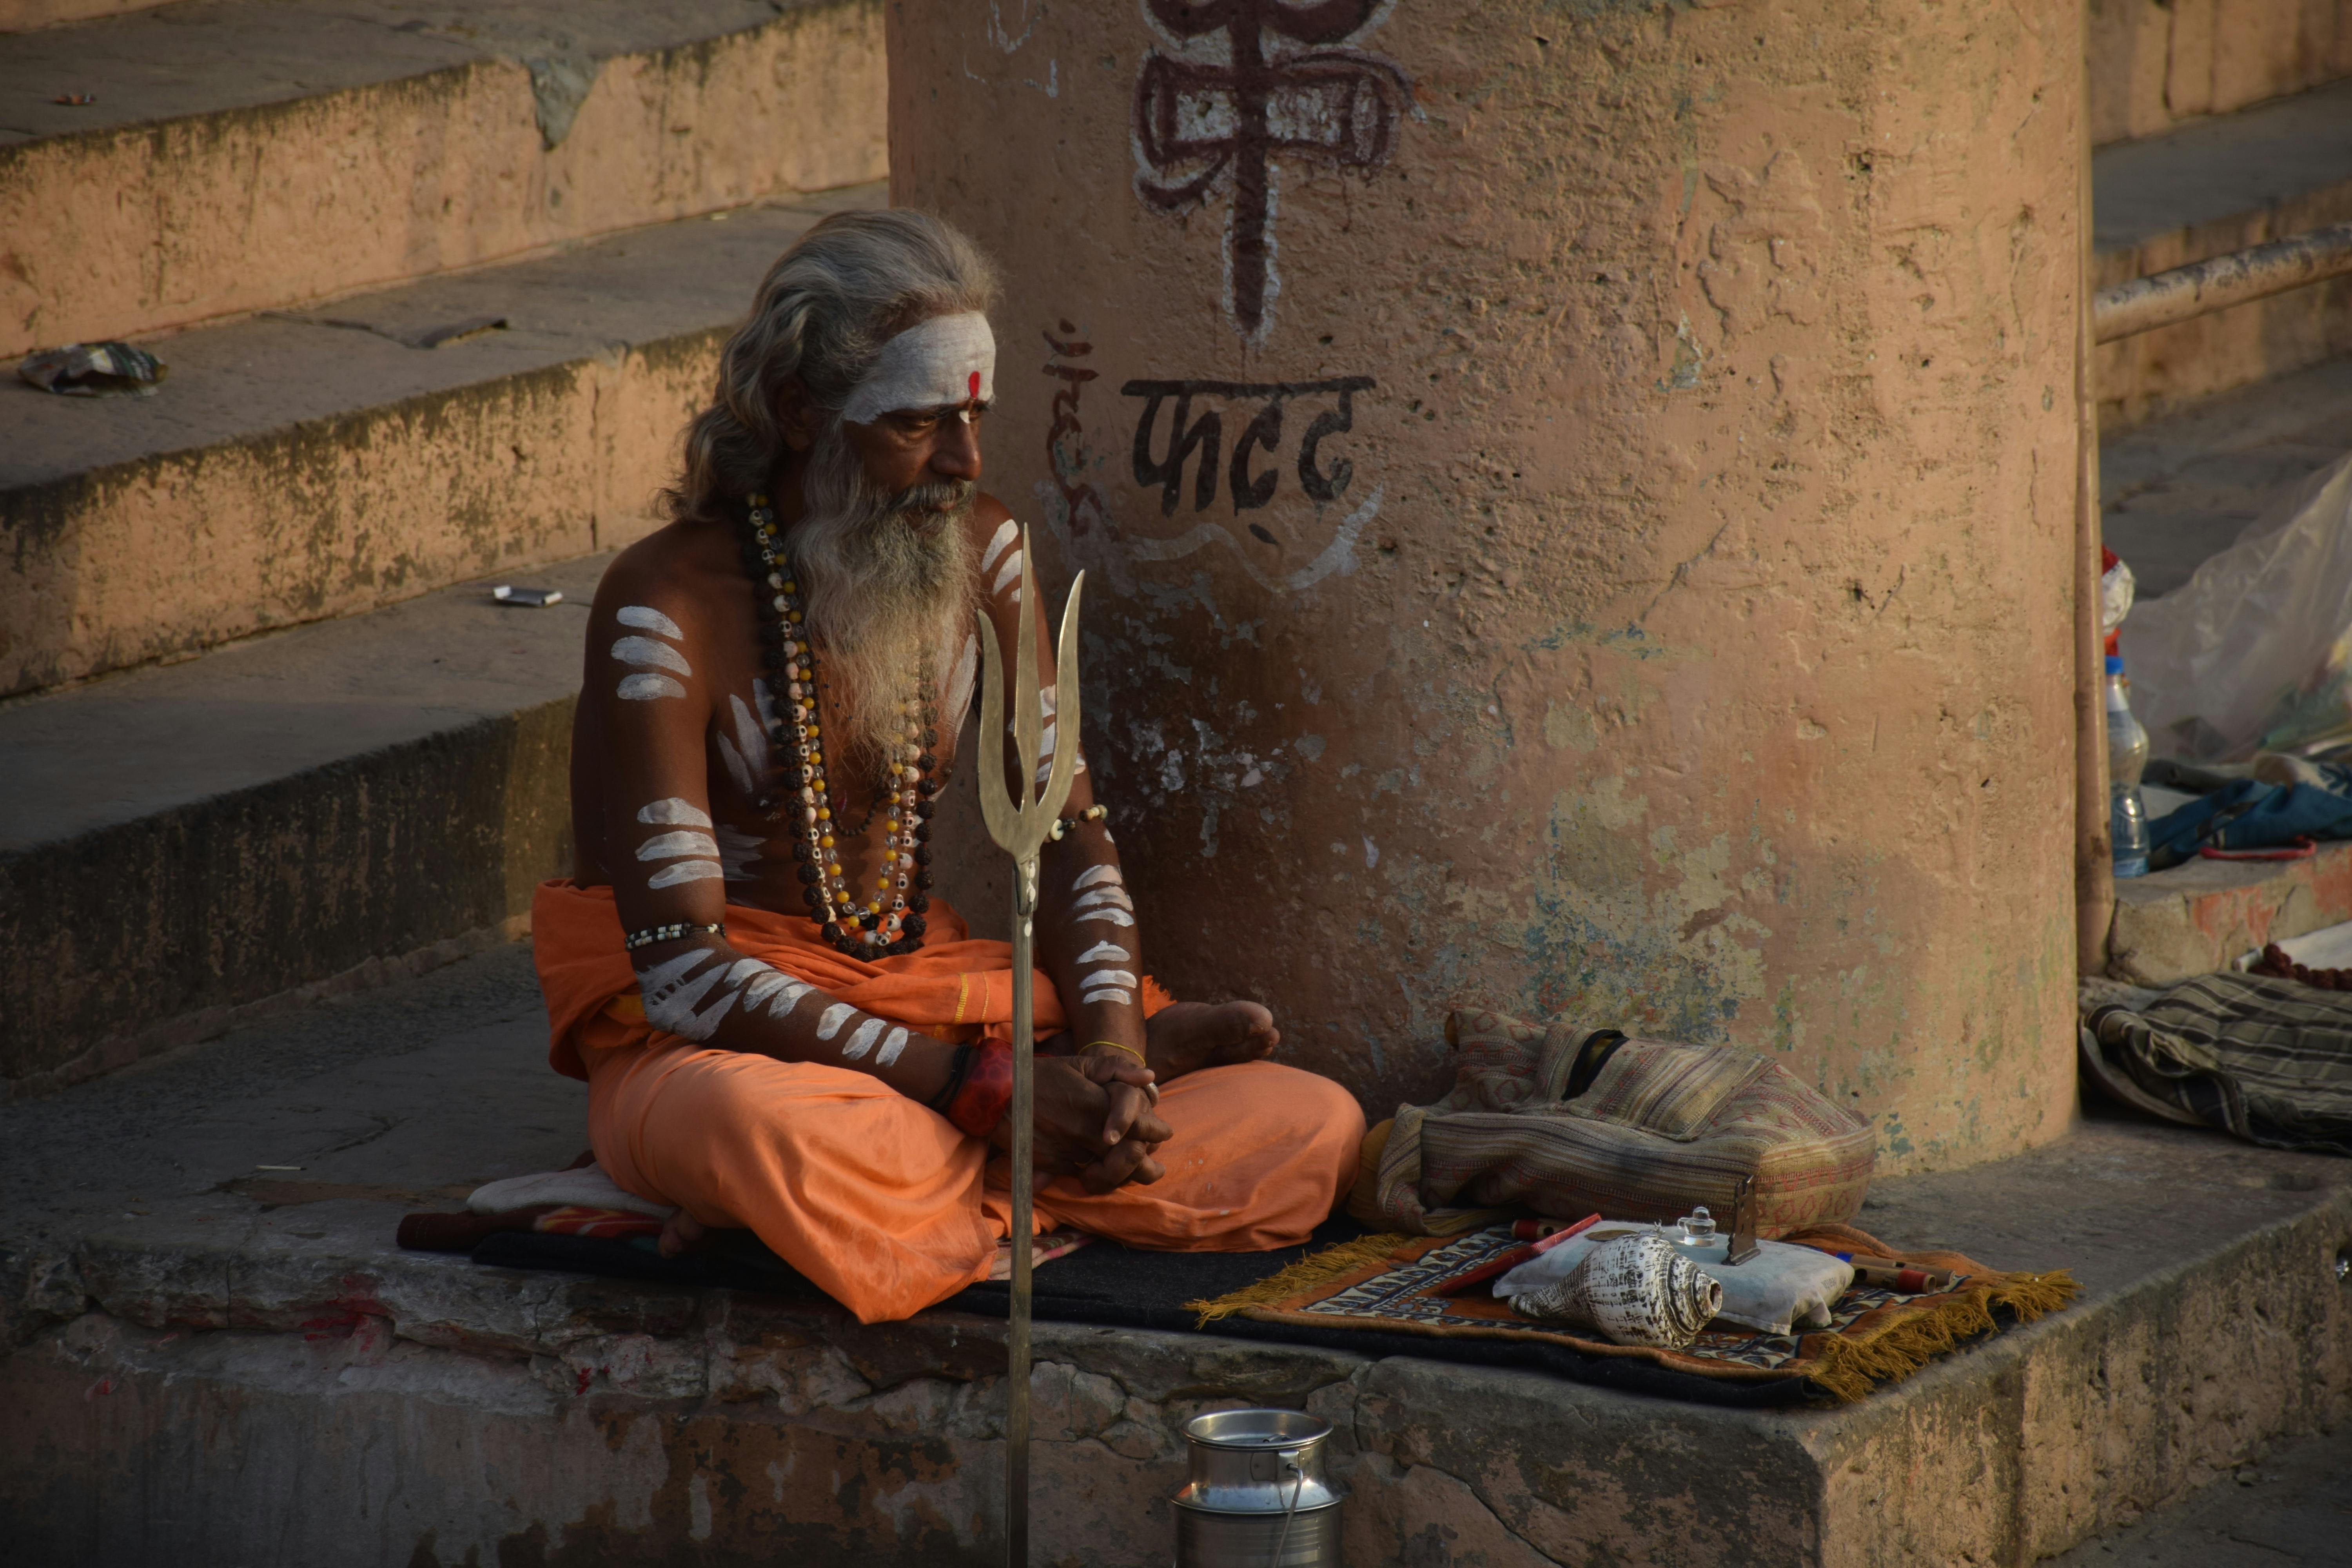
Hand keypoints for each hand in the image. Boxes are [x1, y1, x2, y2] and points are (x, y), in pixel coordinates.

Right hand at [1004, 1056, 1171, 1185]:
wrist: (998, 1094)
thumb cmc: (1042, 1075)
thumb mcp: (1080, 1064)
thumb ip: (1117, 1069)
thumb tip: (1150, 1075)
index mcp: (1098, 1105)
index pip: (1138, 1124)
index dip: (1155, 1130)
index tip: (1165, 1132)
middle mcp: (1087, 1131)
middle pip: (1128, 1155)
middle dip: (1147, 1162)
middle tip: (1158, 1165)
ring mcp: (1070, 1150)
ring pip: (1107, 1171)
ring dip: (1126, 1174)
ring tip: (1140, 1173)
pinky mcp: (1054, 1163)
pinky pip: (1080, 1175)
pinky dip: (1096, 1176)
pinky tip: (1105, 1173)